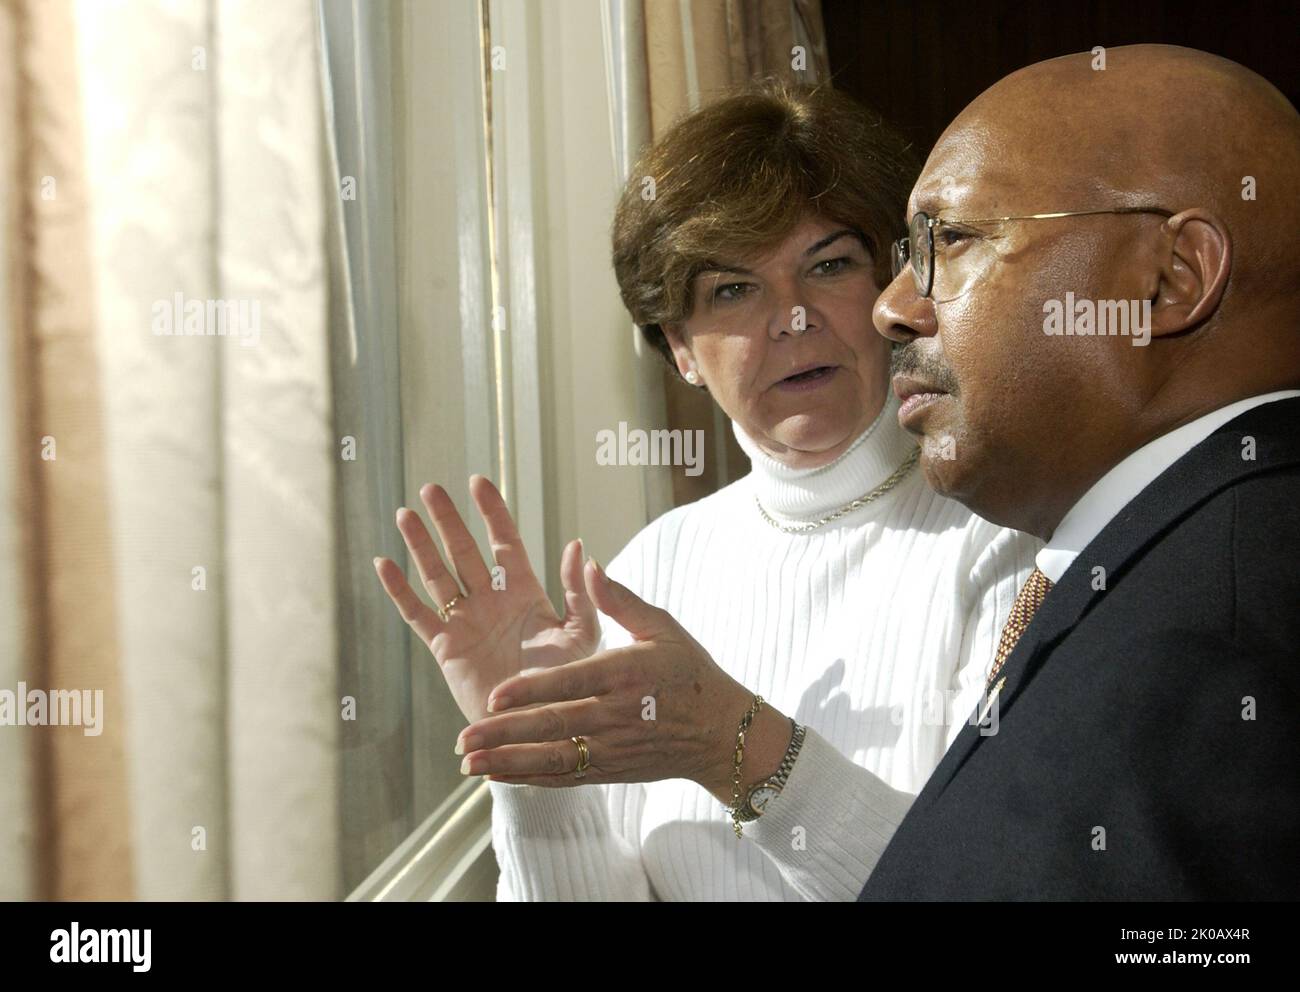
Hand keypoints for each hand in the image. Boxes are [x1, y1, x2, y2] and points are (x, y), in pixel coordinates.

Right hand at [373, 475, 599, 723]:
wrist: (539, 725)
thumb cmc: (567, 682)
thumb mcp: (580, 634)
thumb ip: (579, 591)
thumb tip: (579, 545)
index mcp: (524, 591)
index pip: (504, 541)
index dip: (491, 511)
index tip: (478, 480)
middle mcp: (491, 601)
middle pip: (464, 551)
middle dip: (448, 520)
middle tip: (431, 488)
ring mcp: (466, 621)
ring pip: (438, 575)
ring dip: (421, 545)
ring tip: (406, 513)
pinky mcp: (446, 647)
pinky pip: (418, 614)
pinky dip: (399, 590)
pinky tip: (384, 564)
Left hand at [455, 561, 792, 801]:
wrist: (722, 733)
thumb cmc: (690, 672)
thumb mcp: (662, 626)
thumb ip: (619, 599)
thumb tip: (587, 562)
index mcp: (626, 675)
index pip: (571, 684)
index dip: (532, 691)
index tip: (495, 695)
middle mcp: (616, 716)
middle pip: (553, 727)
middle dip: (505, 734)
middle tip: (464, 736)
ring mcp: (612, 748)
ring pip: (553, 759)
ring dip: (508, 763)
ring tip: (469, 763)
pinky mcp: (610, 770)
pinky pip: (564, 777)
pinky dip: (530, 778)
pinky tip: (497, 776)